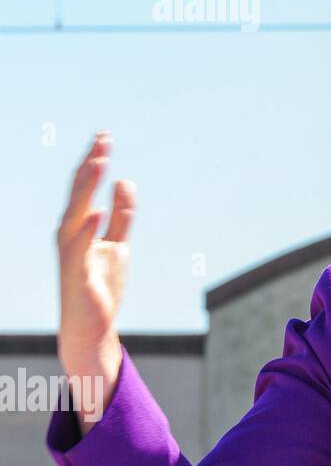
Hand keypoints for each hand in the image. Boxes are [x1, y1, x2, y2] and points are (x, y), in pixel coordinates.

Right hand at [55, 131, 133, 429]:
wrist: (90, 329)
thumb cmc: (99, 286)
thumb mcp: (117, 244)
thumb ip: (122, 216)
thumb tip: (126, 182)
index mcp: (78, 227)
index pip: (85, 188)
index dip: (94, 162)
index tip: (104, 136)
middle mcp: (69, 236)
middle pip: (79, 193)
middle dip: (90, 166)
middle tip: (102, 138)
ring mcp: (71, 255)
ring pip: (76, 214)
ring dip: (87, 188)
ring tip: (99, 162)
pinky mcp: (78, 275)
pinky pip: (81, 249)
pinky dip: (88, 230)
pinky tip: (98, 212)